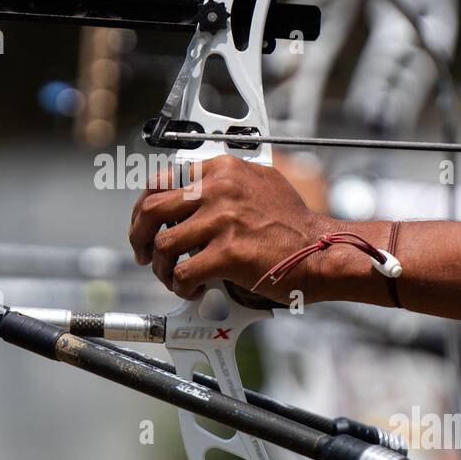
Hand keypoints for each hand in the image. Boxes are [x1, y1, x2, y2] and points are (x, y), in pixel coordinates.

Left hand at [127, 155, 334, 301]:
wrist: (321, 250)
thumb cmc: (293, 224)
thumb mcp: (260, 183)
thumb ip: (224, 182)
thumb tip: (189, 192)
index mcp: (223, 170)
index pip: (162, 180)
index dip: (145, 205)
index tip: (145, 223)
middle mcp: (220, 189)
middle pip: (153, 209)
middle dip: (139, 236)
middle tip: (144, 254)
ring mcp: (224, 221)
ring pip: (163, 245)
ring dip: (162, 268)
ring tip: (173, 278)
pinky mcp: (229, 253)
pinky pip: (184, 273)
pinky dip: (182, 287)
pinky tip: (194, 289)